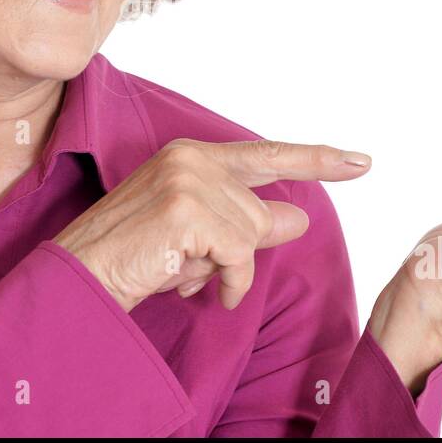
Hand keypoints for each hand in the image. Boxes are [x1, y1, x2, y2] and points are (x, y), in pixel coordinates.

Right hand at [54, 138, 371, 311]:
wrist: (82, 276)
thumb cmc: (134, 258)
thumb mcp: (200, 239)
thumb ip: (247, 222)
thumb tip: (297, 217)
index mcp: (192, 154)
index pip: (267, 154)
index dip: (318, 159)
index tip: (360, 162)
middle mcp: (192, 158)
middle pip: (259, 213)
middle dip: (237, 250)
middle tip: (191, 263)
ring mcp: (189, 180)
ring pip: (251, 235)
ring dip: (226, 269)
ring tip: (184, 272)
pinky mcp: (188, 210)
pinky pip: (239, 256)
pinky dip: (226, 282)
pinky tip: (195, 287)